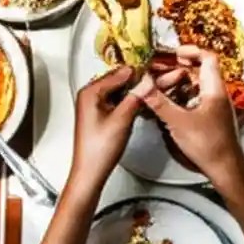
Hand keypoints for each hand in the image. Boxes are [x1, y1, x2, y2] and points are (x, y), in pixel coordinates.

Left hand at [68, 66, 143, 191]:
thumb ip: (135, 97)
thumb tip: (146, 82)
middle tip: (154, 81)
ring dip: (133, 91)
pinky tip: (138, 105)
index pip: (119, 72)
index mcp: (90, 93)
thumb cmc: (98, 151)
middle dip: (136, 81)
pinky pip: (116, 100)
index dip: (138, 73)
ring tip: (149, 93)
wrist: (90, 171)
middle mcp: (89, 95)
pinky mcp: (99, 114)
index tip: (154, 72)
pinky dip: (128, 101)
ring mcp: (93, 105)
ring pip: (118, 90)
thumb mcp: (121, 120)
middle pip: (118, 79)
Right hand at [135, 46, 243, 189]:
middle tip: (161, 72)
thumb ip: (159, 102)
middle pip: (199, 71)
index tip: (174, 53)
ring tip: (161, 88)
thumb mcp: (178, 122)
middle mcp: (217, 95)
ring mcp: (215, 107)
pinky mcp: (211, 118)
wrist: (225, 169)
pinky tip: (169, 105)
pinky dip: (182, 98)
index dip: (191, 51)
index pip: (208, 58)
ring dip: (179, 84)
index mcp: (214, 90)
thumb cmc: (210, 147)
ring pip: (196, 86)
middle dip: (178, 69)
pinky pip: (196, 99)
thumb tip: (144, 87)